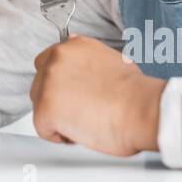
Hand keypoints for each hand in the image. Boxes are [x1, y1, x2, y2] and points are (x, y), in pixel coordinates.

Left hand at [30, 36, 165, 155]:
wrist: (142, 109)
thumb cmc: (135, 93)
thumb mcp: (112, 60)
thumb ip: (87, 62)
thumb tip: (82, 70)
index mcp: (73, 46)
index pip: (49, 62)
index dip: (60, 83)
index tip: (71, 94)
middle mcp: (57, 58)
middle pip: (40, 83)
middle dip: (55, 99)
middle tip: (80, 111)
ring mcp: (48, 82)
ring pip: (40, 105)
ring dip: (58, 116)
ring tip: (86, 120)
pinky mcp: (45, 108)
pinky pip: (42, 127)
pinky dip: (59, 136)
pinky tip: (81, 132)